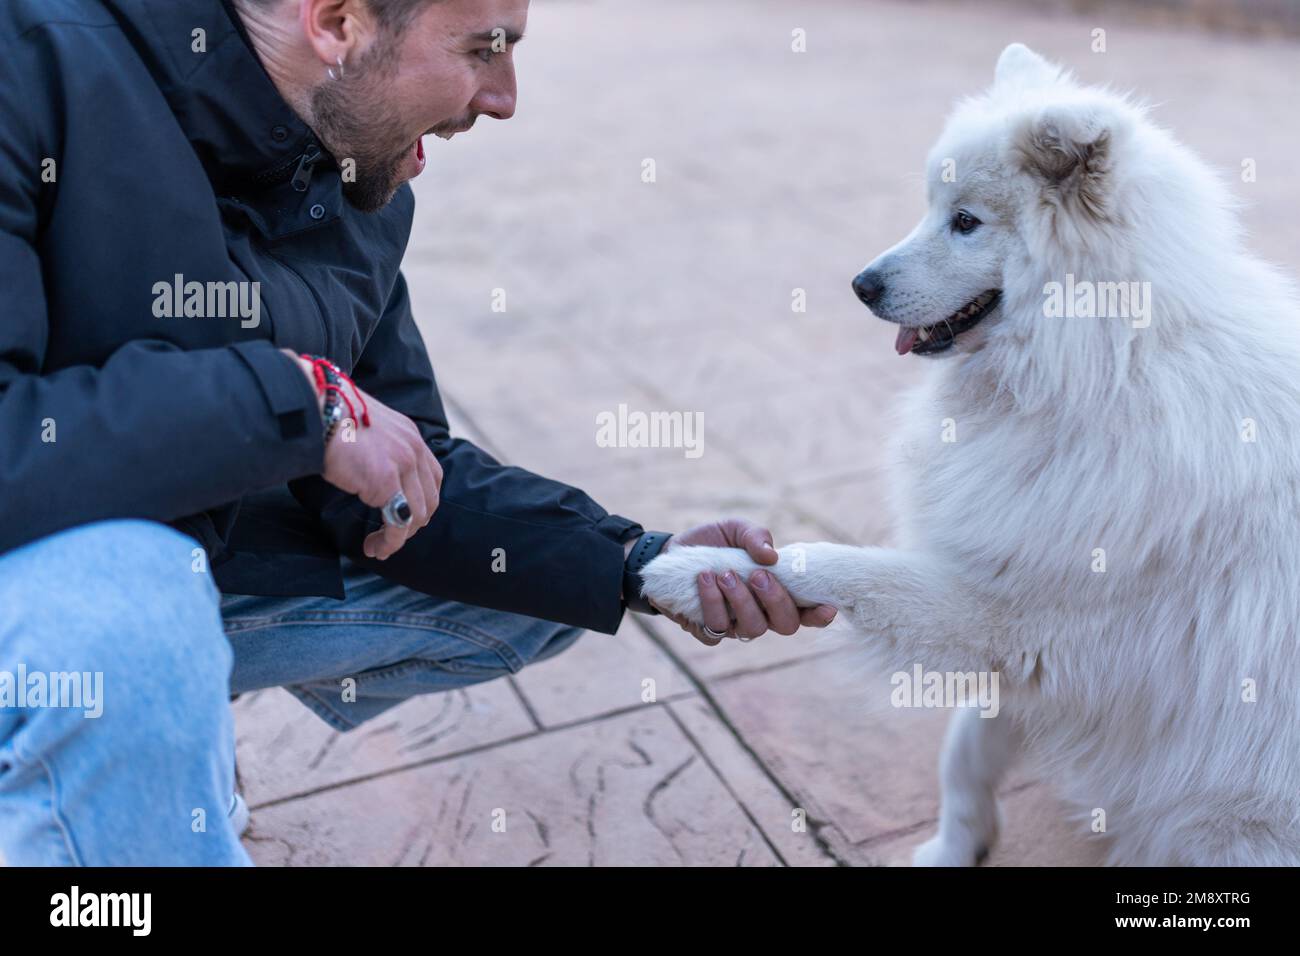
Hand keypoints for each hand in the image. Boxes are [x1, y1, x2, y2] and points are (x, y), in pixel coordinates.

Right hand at [289, 352, 442, 559]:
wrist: (316, 407)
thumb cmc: (328, 416)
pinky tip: (374, 548)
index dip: (422, 502)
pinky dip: (389, 542)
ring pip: (416, 515)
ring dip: (399, 538)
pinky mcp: (386, 481)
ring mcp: (403, 464)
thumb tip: (367, 469)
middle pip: (429, 499)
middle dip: (412, 524)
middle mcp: (413, 448)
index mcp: (410, 434)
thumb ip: (377, 447)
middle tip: (390, 538)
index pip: (432, 476)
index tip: (403, 516)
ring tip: (378, 548)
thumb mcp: (365, 427)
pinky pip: (397, 523)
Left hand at [649, 518, 836, 645]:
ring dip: (740, 600)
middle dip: (775, 600)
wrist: (673, 552)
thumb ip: (757, 537)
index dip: (819, 614)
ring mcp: (735, 626)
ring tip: (724, 574)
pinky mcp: (706, 630)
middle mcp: (761, 613)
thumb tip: (772, 557)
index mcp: (777, 591)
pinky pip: (716, 629)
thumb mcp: (737, 529)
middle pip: (786, 625)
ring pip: (753, 629)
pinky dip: (712, 603)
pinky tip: (703, 579)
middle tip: (757, 575)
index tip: (826, 607)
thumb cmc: (714, 542)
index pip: (806, 611)